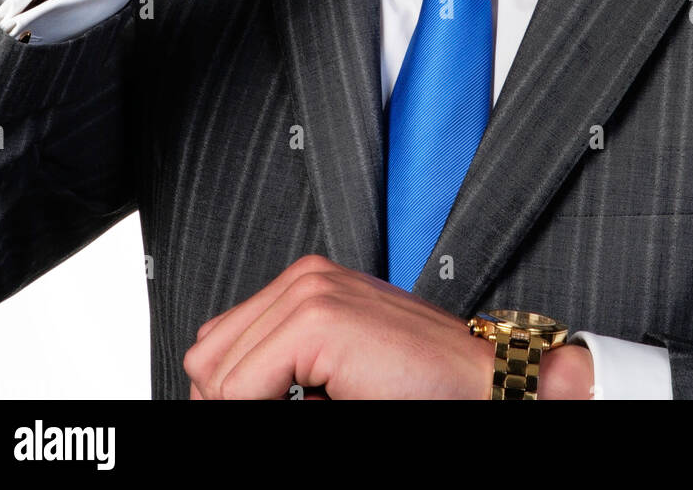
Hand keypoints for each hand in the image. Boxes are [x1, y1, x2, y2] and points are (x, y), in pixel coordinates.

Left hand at [183, 254, 593, 399]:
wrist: (485, 383)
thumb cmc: (422, 385)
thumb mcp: (336, 373)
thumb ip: (287, 369)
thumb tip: (221, 395)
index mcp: (307, 284)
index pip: (220, 344)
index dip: (230, 394)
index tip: (264, 410)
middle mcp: (303, 277)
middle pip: (207, 356)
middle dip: (230, 400)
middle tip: (289, 413)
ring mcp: (308, 292)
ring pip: (214, 376)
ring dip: (245, 407)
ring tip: (310, 410)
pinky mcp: (315, 320)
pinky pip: (237, 390)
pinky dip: (254, 412)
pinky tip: (316, 410)